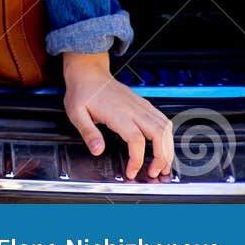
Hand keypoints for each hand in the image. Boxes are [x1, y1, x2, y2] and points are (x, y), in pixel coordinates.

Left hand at [62, 51, 174, 178]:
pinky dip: (168, 136)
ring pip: (165, 128)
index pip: (136, 140)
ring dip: (168, 148)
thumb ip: (88, 132)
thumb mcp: (76, 112)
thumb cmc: (82, 91)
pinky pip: (163, 120)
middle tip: (155, 173)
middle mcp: (134, 109)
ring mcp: (141, 106)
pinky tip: (164, 146)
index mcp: (118, 113)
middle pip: (158, 135)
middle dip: (161, 158)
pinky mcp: (144, 104)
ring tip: (164, 165)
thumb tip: (97, 150)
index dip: (137, 159)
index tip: (132, 171)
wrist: (88, 71)